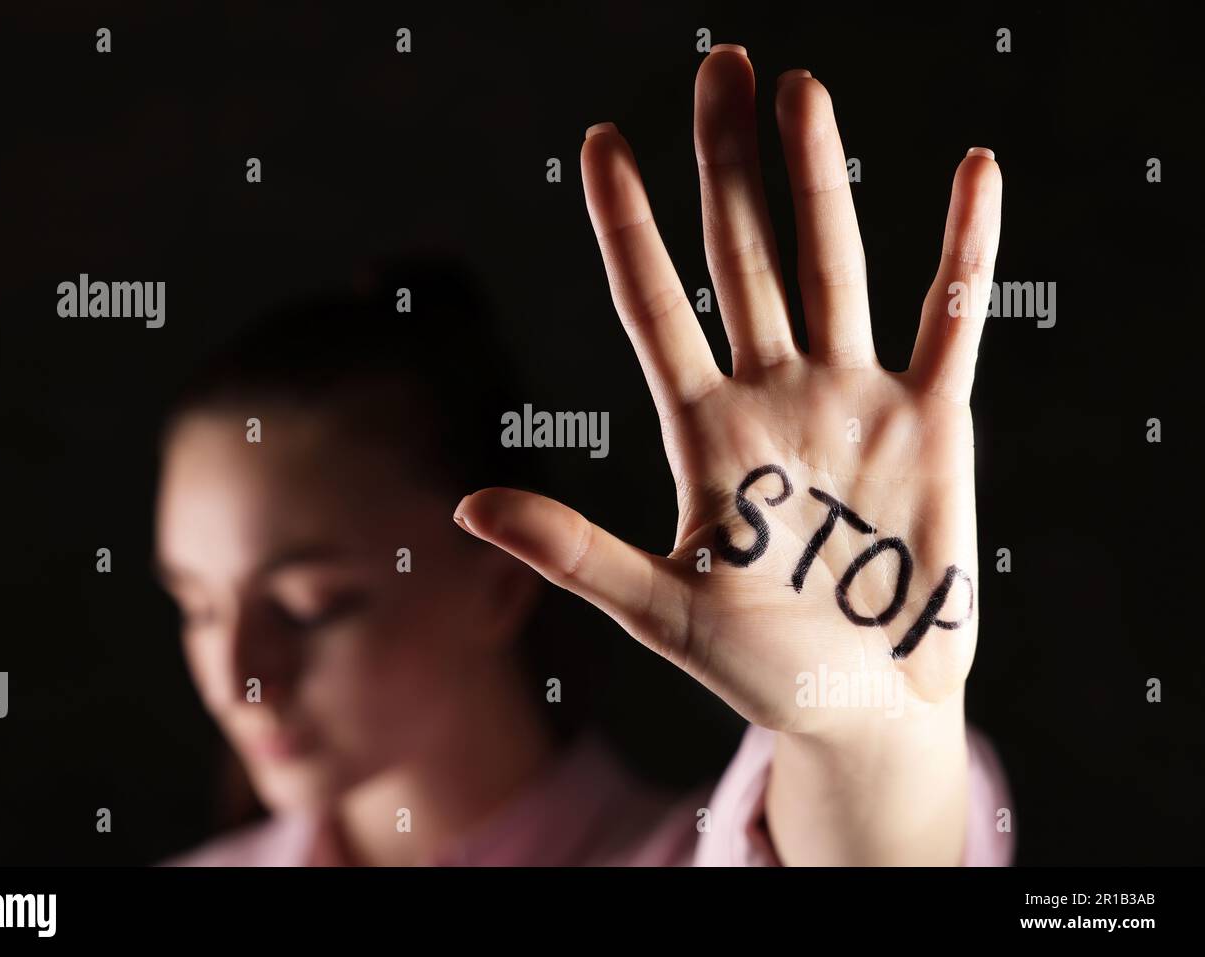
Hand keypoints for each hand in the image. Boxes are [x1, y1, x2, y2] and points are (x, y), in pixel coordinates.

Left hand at [454, 51, 1000, 744]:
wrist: (861, 709)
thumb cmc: (759, 671)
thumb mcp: (664, 612)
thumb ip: (578, 553)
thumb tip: (465, 509)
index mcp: (704, 433)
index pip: (653, 304)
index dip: (626, 226)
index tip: (601, 142)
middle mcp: (773, 396)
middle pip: (739, 257)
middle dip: (727, 165)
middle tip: (718, 67)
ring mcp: (852, 400)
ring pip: (830, 266)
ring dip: (819, 180)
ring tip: (801, 91)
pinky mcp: (932, 421)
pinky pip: (950, 318)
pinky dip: (966, 250)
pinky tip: (972, 173)